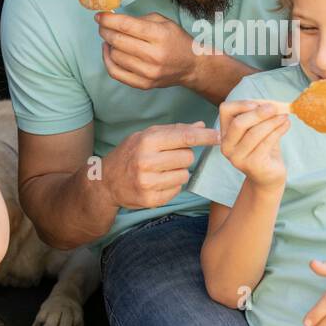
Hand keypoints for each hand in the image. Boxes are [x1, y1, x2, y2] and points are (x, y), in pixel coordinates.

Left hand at [97, 12, 197, 89]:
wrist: (191, 66)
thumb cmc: (176, 40)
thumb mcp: (164, 22)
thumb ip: (139, 20)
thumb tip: (114, 20)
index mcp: (160, 35)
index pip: (126, 25)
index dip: (108, 19)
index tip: (99, 16)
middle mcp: (154, 55)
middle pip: (117, 40)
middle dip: (105, 30)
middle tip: (102, 26)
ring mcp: (148, 72)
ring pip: (115, 56)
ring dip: (108, 44)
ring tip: (110, 38)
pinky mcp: (143, 84)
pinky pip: (115, 73)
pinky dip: (107, 60)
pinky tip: (109, 51)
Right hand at [100, 122, 220, 209]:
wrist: (106, 182)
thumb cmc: (130, 154)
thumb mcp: (146, 136)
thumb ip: (175, 130)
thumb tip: (202, 126)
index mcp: (147, 141)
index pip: (185, 137)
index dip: (205, 137)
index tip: (219, 136)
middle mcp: (146, 162)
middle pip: (188, 157)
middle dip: (184, 156)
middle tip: (169, 157)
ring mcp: (148, 183)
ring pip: (185, 175)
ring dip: (179, 172)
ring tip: (162, 170)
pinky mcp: (151, 200)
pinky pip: (177, 190)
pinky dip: (172, 185)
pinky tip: (158, 182)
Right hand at [217, 100, 287, 188]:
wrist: (268, 176)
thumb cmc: (263, 148)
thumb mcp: (258, 129)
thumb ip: (260, 115)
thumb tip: (271, 103)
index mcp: (224, 133)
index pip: (225, 110)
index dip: (241, 104)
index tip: (258, 104)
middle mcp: (226, 146)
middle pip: (239, 123)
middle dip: (258, 113)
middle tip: (275, 108)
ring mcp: (238, 158)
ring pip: (254, 133)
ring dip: (272, 121)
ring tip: (284, 116)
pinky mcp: (252, 165)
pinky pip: (266, 142)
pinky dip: (278, 130)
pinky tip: (286, 124)